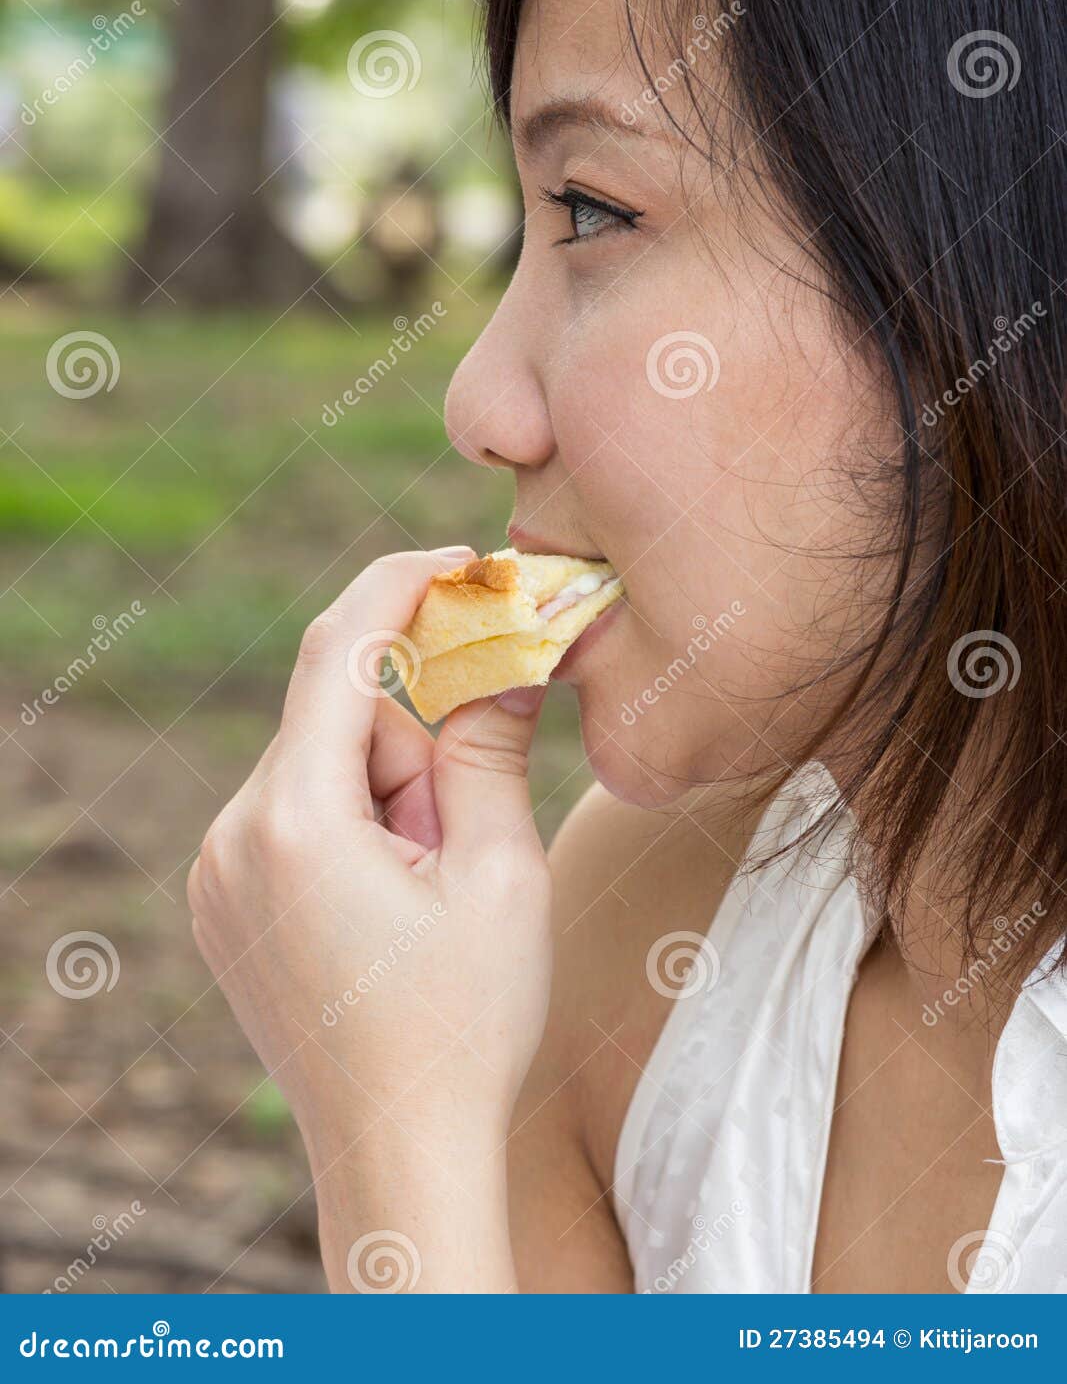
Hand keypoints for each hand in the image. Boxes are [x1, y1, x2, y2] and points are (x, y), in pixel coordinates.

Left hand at [187, 547, 552, 1289]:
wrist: (401, 1156)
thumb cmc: (466, 1025)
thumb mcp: (499, 872)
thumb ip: (490, 744)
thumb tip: (507, 650)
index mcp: (295, 821)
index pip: (337, 649)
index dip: (403, 586)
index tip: (464, 561)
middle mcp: (232, 836)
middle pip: (332, 711)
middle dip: (416, 724)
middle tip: (478, 797)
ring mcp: (216, 873)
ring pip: (316, 762)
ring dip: (389, 782)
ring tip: (434, 880)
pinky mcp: (222, 901)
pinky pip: (294, 811)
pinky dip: (354, 816)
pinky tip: (395, 892)